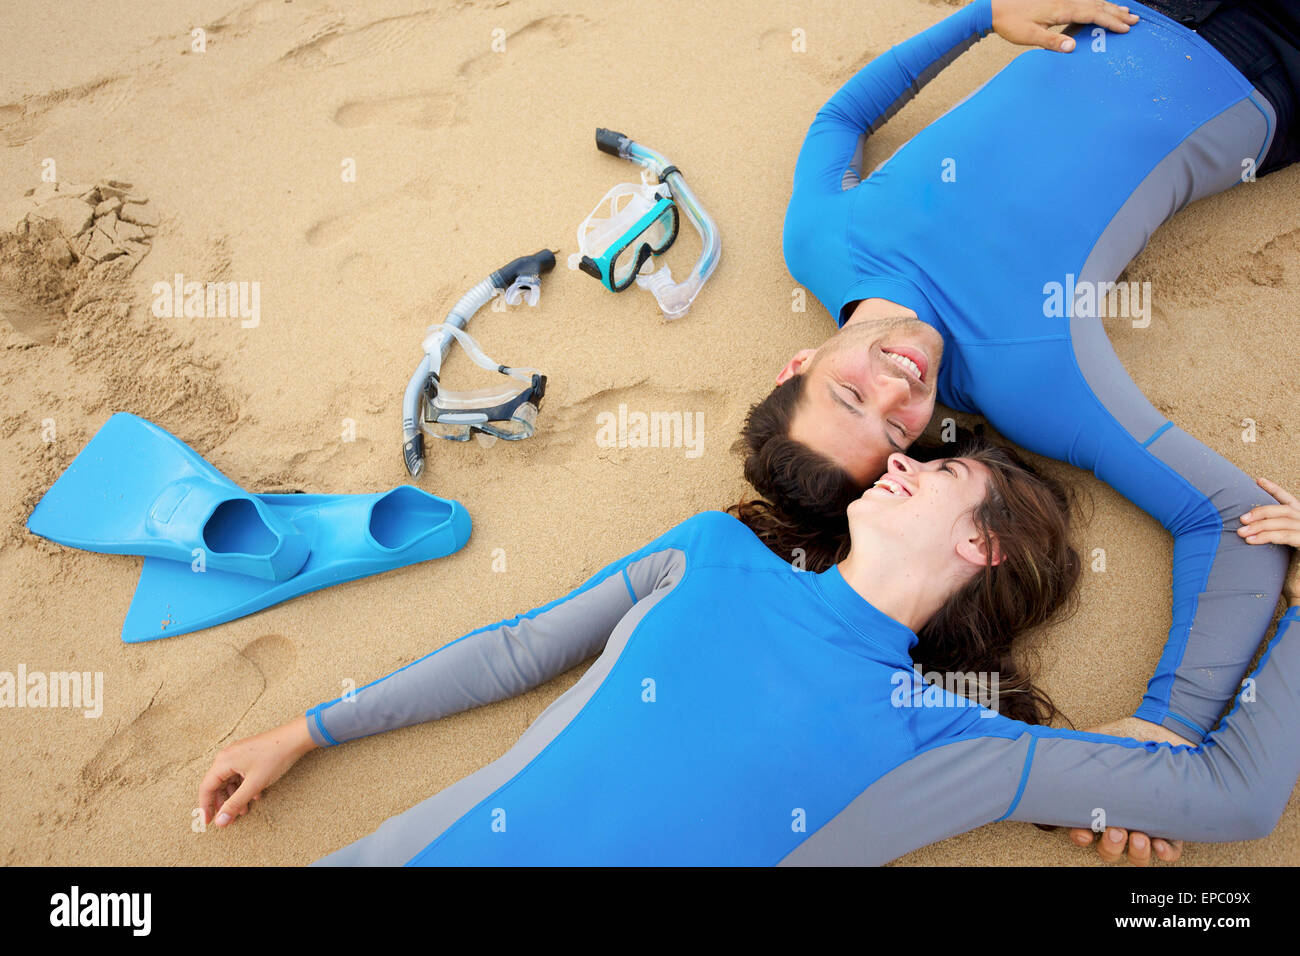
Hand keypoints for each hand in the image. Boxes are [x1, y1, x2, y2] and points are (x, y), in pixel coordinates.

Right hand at [198, 715, 317, 828]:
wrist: (295, 738)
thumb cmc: (275, 758)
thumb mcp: (254, 785)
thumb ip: (235, 803)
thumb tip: (220, 822)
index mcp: (223, 761)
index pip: (206, 788)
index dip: (205, 807)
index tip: (208, 822)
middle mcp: (227, 756)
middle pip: (217, 784)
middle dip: (223, 803)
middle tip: (228, 818)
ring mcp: (238, 754)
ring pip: (229, 780)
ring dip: (235, 796)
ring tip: (244, 810)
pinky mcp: (248, 754)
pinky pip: (239, 774)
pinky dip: (244, 787)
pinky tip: (255, 796)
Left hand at [991, 0, 1138, 51]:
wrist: (995, 7)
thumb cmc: (1010, 22)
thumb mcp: (1028, 36)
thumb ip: (1050, 41)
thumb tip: (1072, 47)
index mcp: (1061, 9)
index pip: (1093, 13)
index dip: (1111, 21)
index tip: (1126, 28)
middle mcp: (1064, 0)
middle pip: (1097, 5)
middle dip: (1117, 13)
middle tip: (1135, 20)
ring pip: (1092, 0)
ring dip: (1110, 7)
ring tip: (1125, 13)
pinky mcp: (1056, 0)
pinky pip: (1083, 0)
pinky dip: (1096, 4)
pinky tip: (1101, 7)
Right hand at [1065, 716, 1187, 863]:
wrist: (1167, 729)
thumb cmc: (1132, 736)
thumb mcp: (1104, 738)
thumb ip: (1084, 745)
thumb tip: (1062, 746)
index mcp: (1102, 803)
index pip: (1085, 830)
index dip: (1081, 836)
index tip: (1084, 832)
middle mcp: (1123, 818)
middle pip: (1110, 849)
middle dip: (1110, 846)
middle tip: (1115, 831)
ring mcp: (1147, 824)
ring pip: (1137, 855)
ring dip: (1135, 852)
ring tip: (1138, 836)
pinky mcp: (1173, 825)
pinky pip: (1169, 851)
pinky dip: (1163, 852)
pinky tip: (1159, 841)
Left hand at [1238, 477, 1299, 604]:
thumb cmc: (1290, 575)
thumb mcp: (1278, 549)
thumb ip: (1270, 533)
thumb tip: (1245, 525)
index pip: (1289, 501)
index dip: (1275, 490)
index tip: (1257, 480)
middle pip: (1284, 510)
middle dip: (1261, 512)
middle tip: (1241, 519)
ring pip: (1284, 522)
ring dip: (1260, 526)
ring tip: (1241, 532)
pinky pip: (1287, 536)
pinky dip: (1268, 536)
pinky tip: (1252, 541)